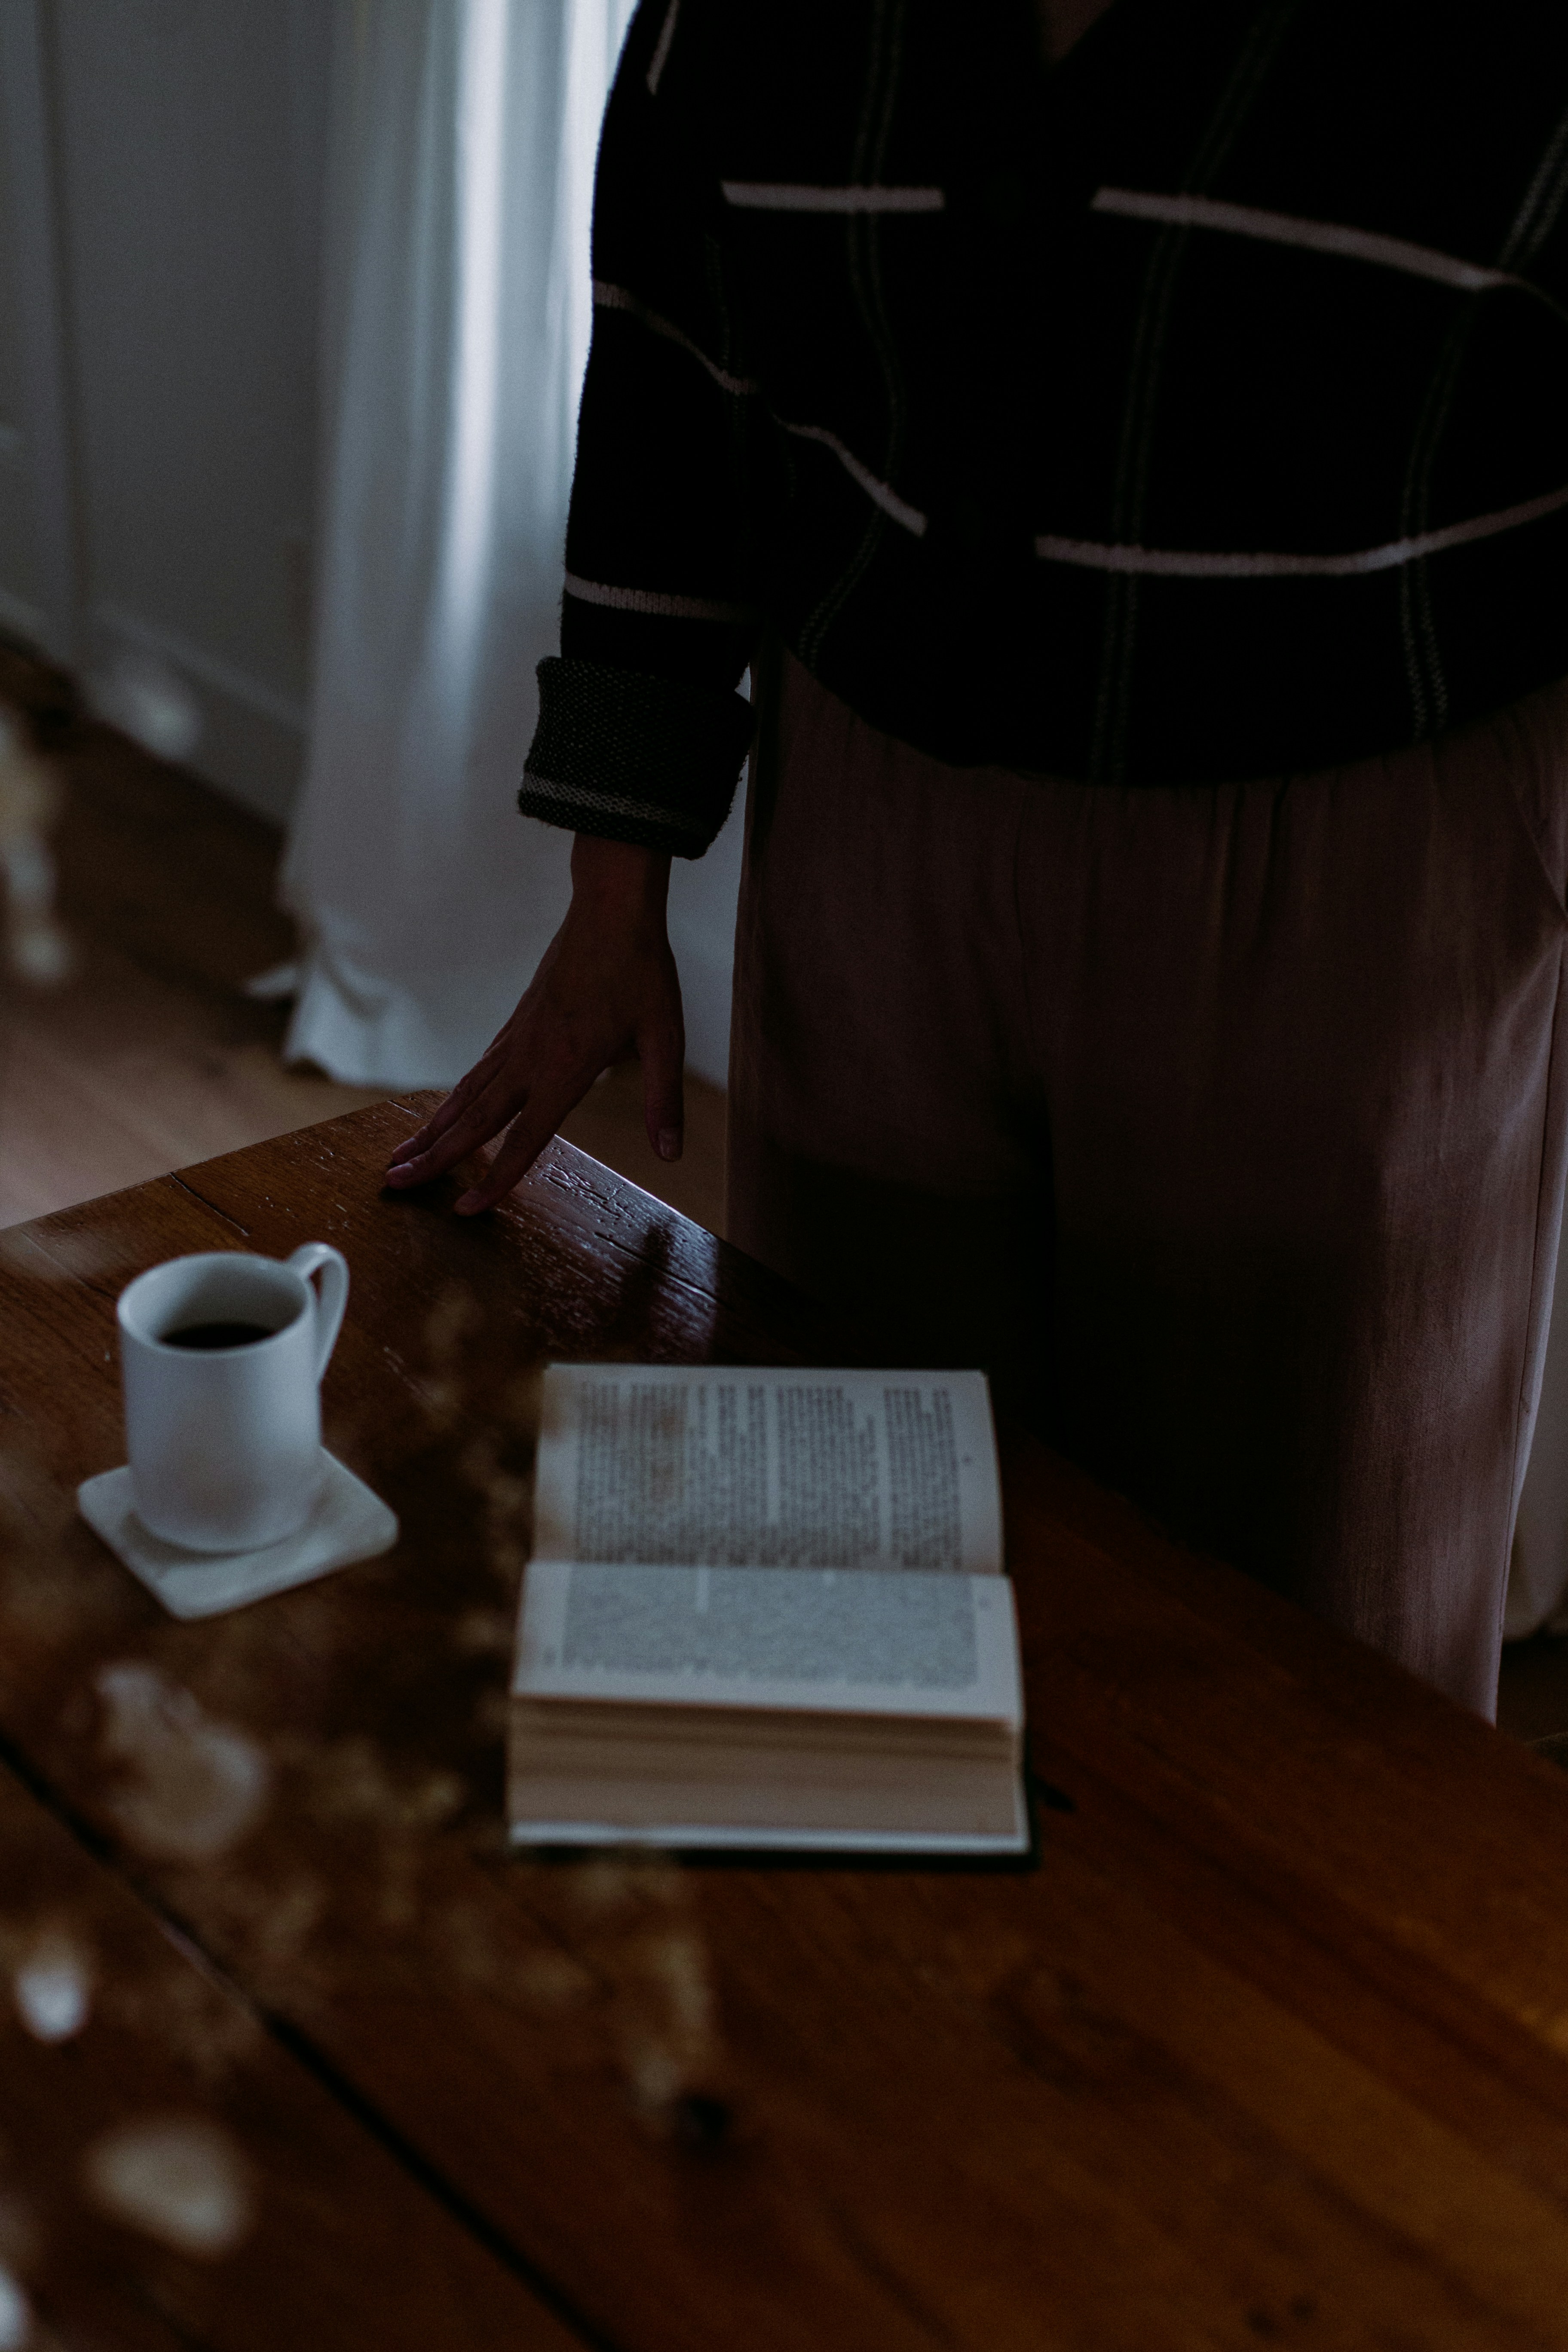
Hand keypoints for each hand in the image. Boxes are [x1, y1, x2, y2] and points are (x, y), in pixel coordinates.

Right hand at [383, 835, 682, 1214]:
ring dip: (432, 1128)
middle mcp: (529, 1058)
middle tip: (394, 1184)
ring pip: (465, 1093)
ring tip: (401, 1155)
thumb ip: (665, 1100)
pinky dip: (456, 1097)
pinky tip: (449, 1110)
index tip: (463, 1211)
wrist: (610, 911)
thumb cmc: (641, 972)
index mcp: (564, 1070)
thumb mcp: (666, 1038)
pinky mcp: (517, 1022)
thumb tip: (671, 1154)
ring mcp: (517, 1038)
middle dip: (433, 1157)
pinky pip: (478, 1068)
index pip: (522, 1139)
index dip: (494, 1179)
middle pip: (473, 1120)